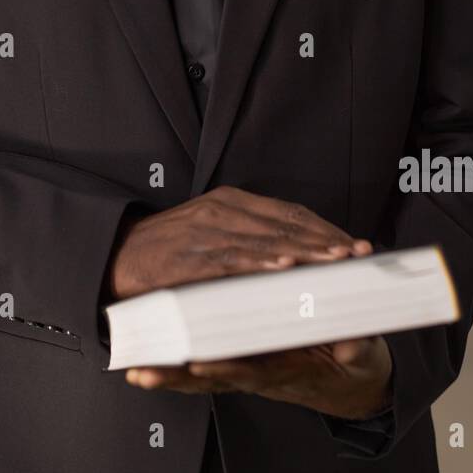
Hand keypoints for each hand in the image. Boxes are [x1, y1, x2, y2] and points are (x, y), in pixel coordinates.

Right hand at [107, 184, 371, 300]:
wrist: (113, 255)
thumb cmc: (167, 250)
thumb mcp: (209, 231)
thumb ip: (247, 236)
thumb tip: (295, 251)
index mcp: (230, 201)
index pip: (291, 213)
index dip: (326, 229)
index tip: (357, 246)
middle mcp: (221, 209)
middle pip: (286, 224)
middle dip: (327, 241)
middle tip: (359, 257)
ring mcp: (205, 232)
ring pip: (265, 240)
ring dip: (304, 252)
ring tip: (335, 263)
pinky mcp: (188, 256)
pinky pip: (232, 260)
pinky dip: (261, 264)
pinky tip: (285, 270)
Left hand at [126, 334, 393, 418]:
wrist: (353, 378)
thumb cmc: (354, 360)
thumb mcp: (363, 356)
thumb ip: (357, 350)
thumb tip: (351, 348)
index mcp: (289, 368)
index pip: (253, 369)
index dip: (227, 367)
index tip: (200, 365)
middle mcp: (261, 371)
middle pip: (215, 376)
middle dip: (179, 377)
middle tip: (146, 374)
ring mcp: (249, 369)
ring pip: (202, 376)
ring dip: (169, 375)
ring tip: (136, 374)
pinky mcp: (242, 361)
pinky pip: (203, 369)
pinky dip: (175, 372)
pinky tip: (145, 370)